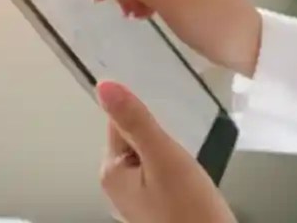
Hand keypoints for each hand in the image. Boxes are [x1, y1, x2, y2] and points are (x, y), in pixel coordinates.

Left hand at [96, 80, 235, 222]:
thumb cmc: (190, 210)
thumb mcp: (164, 156)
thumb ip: (136, 119)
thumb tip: (105, 86)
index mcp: (111, 172)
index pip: (120, 123)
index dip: (148, 121)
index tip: (166, 133)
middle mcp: (116, 188)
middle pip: (137, 140)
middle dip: (161, 140)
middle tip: (180, 159)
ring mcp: (136, 200)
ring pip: (151, 158)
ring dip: (170, 158)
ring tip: (185, 173)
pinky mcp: (155, 208)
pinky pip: (161, 177)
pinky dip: (176, 175)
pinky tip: (188, 186)